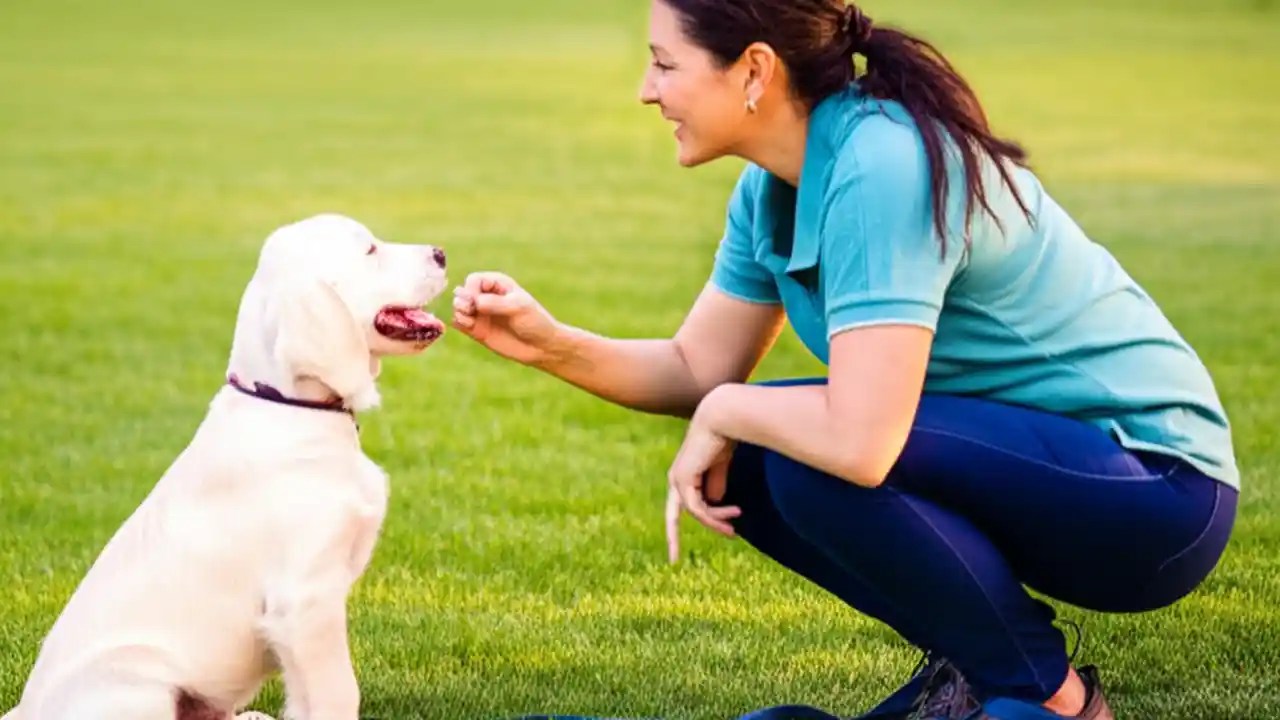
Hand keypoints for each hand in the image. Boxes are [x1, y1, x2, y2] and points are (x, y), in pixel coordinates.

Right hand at [452, 272, 559, 365]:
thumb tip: (473, 301)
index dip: (471, 289)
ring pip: (458, 307)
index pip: (474, 280)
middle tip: (470, 309)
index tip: (476, 301)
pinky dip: (459, 323)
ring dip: (459, 312)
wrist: (542, 346)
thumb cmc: (535, 322)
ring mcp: (481, 314)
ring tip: (470, 320)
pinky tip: (470, 326)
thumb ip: (495, 303)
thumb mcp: (518, 308)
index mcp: (498, 284)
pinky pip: (459, 322)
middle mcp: (486, 297)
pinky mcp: (477, 330)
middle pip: (462, 292)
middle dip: (462, 300)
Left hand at [665, 418, 741, 563]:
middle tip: (674, 561)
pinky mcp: (684, 479)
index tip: (676, 547)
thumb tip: (716, 503)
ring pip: (696, 513)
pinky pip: (699, 508)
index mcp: (683, 474)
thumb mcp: (722, 466)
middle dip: (672, 539)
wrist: (722, 418)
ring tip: (734, 528)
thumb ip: (717, 483)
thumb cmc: (725, 436)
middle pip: (672, 515)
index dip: (677, 525)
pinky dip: (715, 515)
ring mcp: (678, 479)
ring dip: (717, 521)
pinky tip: (733, 513)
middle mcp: (676, 478)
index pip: (679, 505)